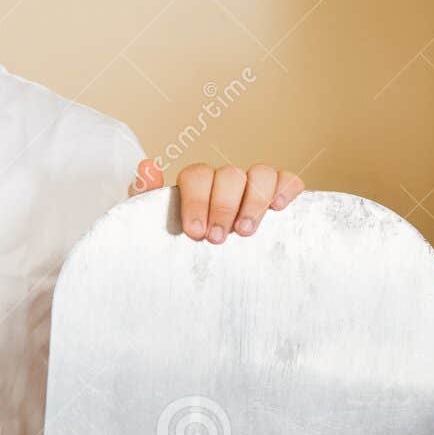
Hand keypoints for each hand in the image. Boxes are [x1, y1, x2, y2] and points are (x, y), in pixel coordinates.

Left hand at [129, 159, 303, 242]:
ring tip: (245, 231)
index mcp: (196, 184)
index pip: (196, 175)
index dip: (196, 201)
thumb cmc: (181, 242)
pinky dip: (285, 188)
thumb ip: (147, 197)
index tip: (195, 232)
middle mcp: (225, 180)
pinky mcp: (278, 194)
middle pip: (228, 175)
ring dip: (253, 201)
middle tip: (217, 238)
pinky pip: (287, 179)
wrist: (203, 267)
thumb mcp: (157, 224)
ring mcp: (252, 185)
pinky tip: (278, 208)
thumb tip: (147, 167)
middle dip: (222, 207)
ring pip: (259, 173)